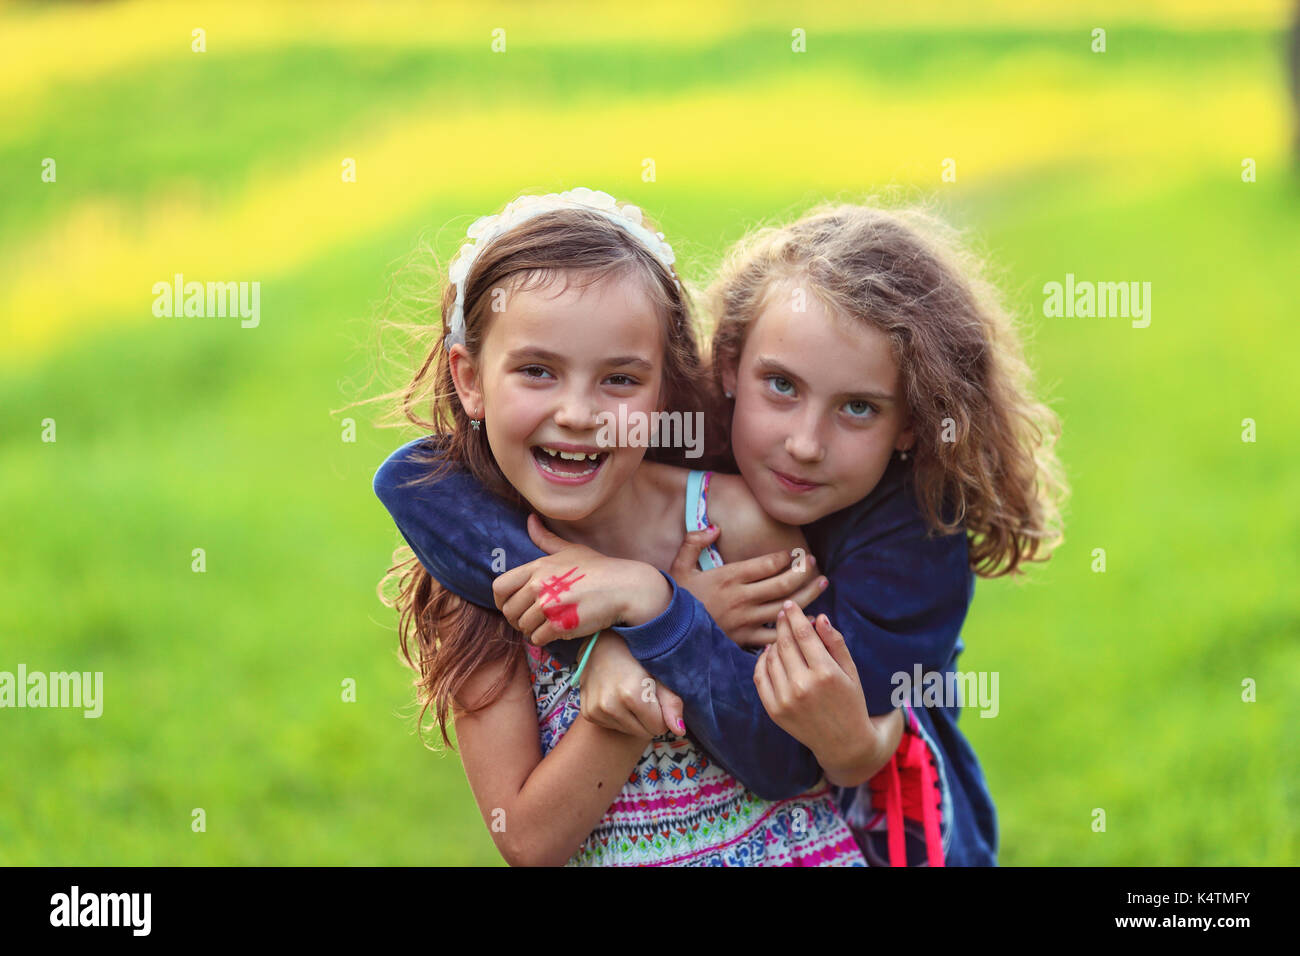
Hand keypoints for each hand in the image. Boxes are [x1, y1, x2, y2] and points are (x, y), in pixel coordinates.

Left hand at [492, 514, 670, 645]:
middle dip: (518, 619)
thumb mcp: (571, 549)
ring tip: (546, 624)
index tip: (511, 605)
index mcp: (537, 567)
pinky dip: (544, 639)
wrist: (624, 588)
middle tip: (532, 619)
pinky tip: (556, 632)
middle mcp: (539, 586)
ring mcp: (549, 606)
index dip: (501, 600)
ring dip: (532, 629)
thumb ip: (545, 539)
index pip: (500, 586)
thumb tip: (530, 520)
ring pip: (523, 627)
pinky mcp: (560, 625)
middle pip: (509, 611)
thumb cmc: (599, 569)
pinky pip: (538, 638)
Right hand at [578, 634, 685, 739]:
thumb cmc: (637, 653)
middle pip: (643, 732)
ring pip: (628, 731)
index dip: (662, 713)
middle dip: (648, 718)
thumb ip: (671, 703)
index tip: (656, 695)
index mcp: (631, 695)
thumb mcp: (660, 673)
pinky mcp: (587, 713)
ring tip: (628, 692)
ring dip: (633, 717)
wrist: (603, 640)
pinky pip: (612, 726)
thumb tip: (679, 731)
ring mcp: (596, 710)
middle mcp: (610, 705)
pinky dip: (618, 716)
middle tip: (643, 692)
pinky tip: (616, 696)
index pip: (658, 727)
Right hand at [668, 526, 826, 647]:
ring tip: (822, 583)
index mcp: (729, 577)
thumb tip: (715, 526)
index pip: (768, 564)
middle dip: (803, 572)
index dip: (786, 557)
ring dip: (808, 595)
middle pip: (783, 585)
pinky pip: (775, 634)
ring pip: (785, 607)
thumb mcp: (679, 566)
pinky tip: (808, 619)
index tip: (796, 552)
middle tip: (814, 563)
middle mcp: (741, 598)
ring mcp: (745, 621)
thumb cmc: (675, 598)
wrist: (665, 631)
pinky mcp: (743, 640)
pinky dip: (793, 627)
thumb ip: (694, 541)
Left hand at [753, 601, 901, 786]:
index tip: (790, 604)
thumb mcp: (850, 671)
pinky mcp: (774, 710)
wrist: (843, 743)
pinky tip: (770, 653)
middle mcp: (803, 686)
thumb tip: (819, 618)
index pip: (803, 634)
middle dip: (782, 624)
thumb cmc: (851, 702)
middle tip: (782, 612)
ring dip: (774, 642)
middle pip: (784, 643)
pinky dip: (762, 661)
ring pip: (771, 658)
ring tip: (781, 635)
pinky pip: (760, 677)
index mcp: (825, 673)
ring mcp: (786, 699)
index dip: (794, 615)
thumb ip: (835, 643)